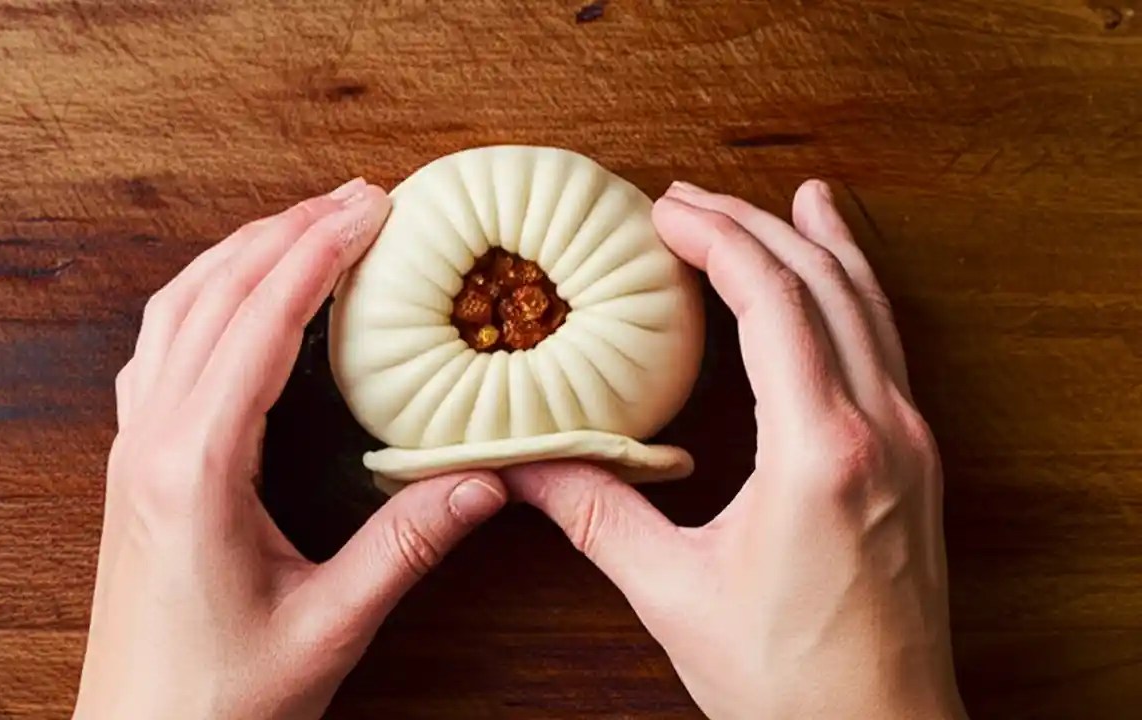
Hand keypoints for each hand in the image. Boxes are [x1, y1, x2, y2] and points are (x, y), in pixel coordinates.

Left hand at [74, 179, 507, 719]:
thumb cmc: (219, 700)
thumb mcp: (329, 624)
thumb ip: (409, 545)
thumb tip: (487, 479)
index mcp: (198, 467)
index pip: (261, 324)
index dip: (319, 254)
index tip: (371, 207)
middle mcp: (153, 441)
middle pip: (214, 296)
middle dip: (287, 230)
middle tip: (358, 195)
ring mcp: (135, 450)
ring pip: (175, 311)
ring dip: (239, 253)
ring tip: (304, 221)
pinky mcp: (136, 467)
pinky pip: (159, 348)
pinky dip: (204, 297)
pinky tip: (234, 297)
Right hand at [504, 181, 965, 718]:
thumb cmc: (792, 684)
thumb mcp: (675, 597)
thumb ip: (596, 516)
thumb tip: (522, 466)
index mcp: (819, 451)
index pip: (771, 299)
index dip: (715, 238)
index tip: (663, 211)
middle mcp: (879, 430)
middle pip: (823, 282)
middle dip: (754, 225)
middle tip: (689, 198)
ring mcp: (910, 442)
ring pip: (869, 305)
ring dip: (818, 245)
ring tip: (788, 198)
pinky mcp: (915, 463)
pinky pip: (888, 344)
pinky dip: (856, 292)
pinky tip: (841, 278)